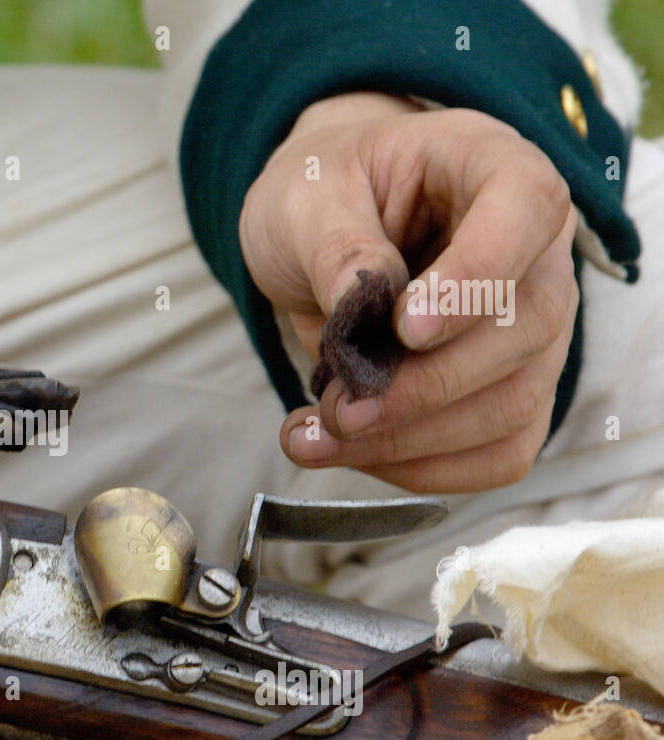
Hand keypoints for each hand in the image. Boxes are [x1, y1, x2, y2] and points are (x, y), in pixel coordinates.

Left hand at [240, 92, 578, 492]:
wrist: (320, 230)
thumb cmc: (326, 196)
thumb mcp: (306, 198)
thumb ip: (335, 244)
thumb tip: (363, 301)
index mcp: (494, 170)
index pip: (527, 212)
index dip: (473, 280)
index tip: (403, 328)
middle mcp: (534, 253)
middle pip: (523, 332)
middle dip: (423, 388)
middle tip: (337, 409)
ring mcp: (530, 331)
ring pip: (512, 406)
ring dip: (410, 441)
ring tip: (317, 437)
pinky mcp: (508, 393)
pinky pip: (496, 454)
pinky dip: (420, 469)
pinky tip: (350, 454)